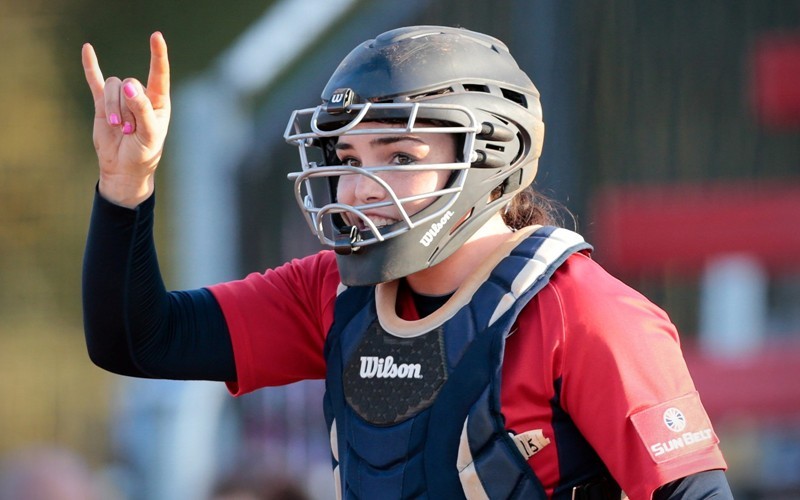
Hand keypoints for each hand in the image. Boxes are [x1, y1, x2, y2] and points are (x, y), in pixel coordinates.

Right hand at [82, 32, 170, 207]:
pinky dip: (91, 66)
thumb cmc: (143, 153)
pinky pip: (95, 81)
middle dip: (127, 108)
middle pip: (129, 84)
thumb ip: (142, 109)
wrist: (124, 168)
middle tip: (130, 130)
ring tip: (119, 128)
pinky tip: (87, 49)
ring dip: (113, 108)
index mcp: (158, 101)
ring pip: (113, 87)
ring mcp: (121, 98)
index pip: (159, 74)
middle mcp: (141, 95)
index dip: (158, 55)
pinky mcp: (102, 103)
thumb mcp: (149, 134)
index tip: (156, 37)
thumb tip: (129, 86)